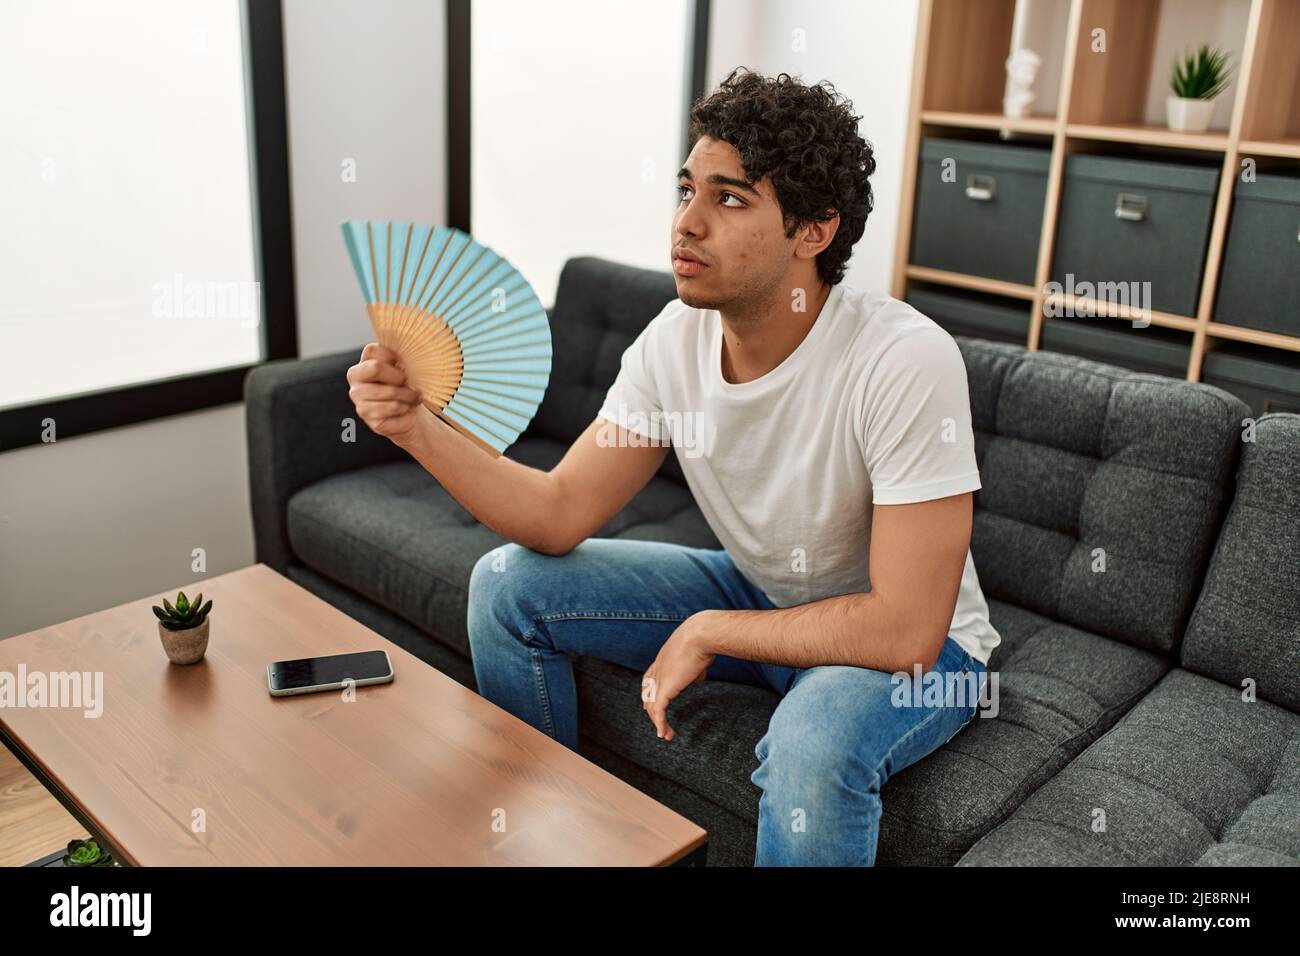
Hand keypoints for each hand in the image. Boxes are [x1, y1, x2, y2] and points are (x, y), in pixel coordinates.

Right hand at [346, 343, 426, 446]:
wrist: (410, 413)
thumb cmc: (404, 387)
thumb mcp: (401, 369)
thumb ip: (398, 360)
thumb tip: (402, 361)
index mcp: (359, 369)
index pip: (372, 351)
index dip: (393, 356)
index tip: (403, 365)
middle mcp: (355, 385)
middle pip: (376, 367)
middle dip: (400, 375)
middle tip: (411, 383)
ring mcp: (361, 404)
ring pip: (391, 391)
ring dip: (409, 394)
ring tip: (413, 397)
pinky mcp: (372, 421)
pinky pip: (396, 408)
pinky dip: (407, 407)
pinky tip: (407, 409)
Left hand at [641, 612, 717, 740]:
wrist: (701, 635)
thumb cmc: (704, 640)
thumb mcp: (697, 655)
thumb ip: (694, 668)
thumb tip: (697, 678)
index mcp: (663, 658)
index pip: (650, 678)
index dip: (650, 691)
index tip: (651, 703)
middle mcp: (658, 668)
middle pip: (648, 693)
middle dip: (652, 710)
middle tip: (660, 724)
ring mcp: (660, 678)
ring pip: (652, 705)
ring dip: (658, 722)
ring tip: (666, 735)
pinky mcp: (665, 688)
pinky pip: (659, 710)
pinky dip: (660, 724)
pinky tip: (664, 733)